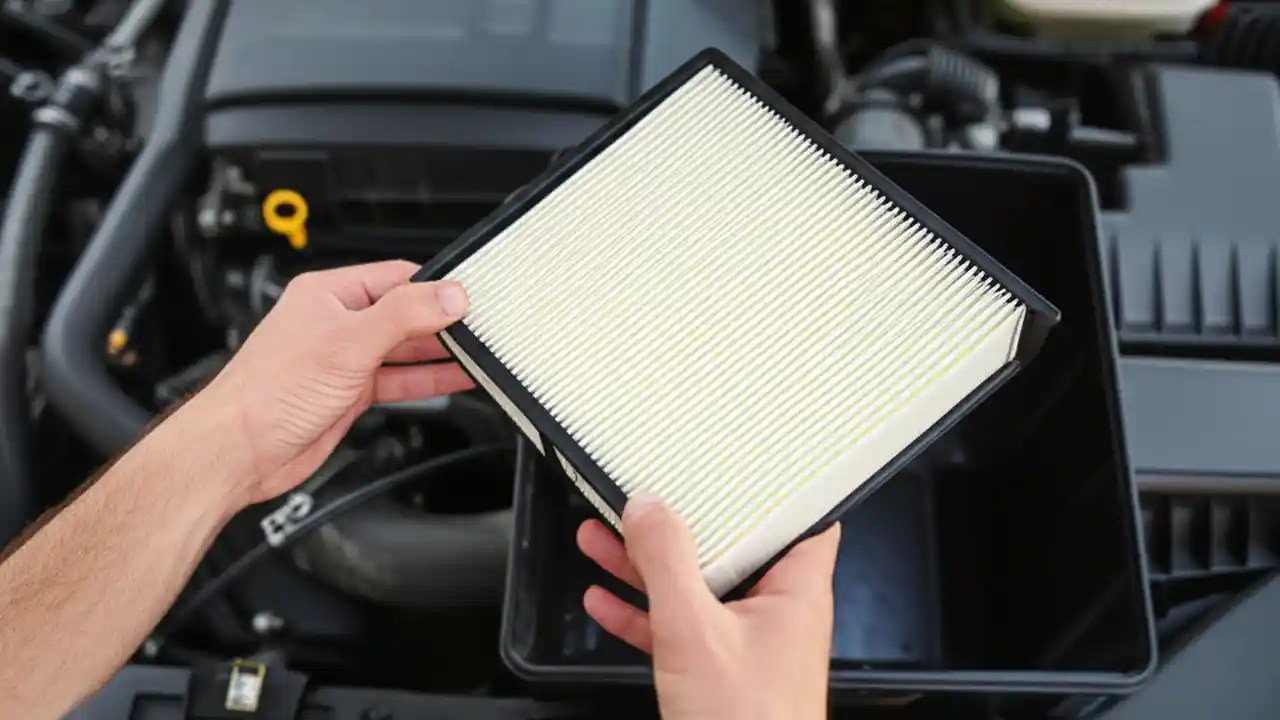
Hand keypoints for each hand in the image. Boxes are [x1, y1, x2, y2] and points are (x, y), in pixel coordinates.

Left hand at [202, 260, 473, 503]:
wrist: (239, 449)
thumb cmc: (268, 391)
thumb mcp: (348, 343)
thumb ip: (404, 316)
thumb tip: (449, 295)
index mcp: (328, 293)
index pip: (397, 277)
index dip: (435, 288)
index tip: (469, 300)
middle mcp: (336, 322)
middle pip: (404, 313)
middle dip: (442, 323)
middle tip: (481, 329)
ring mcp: (343, 359)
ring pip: (404, 349)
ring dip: (438, 354)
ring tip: (478, 354)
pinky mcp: (348, 392)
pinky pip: (398, 379)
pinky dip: (426, 380)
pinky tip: (453, 378)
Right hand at [577, 495, 839, 719]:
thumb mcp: (695, 631)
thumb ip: (667, 564)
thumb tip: (648, 505)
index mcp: (795, 591)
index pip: (800, 518)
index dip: (770, 487)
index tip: (731, 461)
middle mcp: (776, 612)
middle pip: (728, 549)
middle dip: (677, 525)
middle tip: (637, 496)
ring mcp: (747, 645)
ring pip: (694, 589)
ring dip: (646, 567)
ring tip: (598, 536)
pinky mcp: (719, 675)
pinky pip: (678, 631)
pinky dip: (643, 614)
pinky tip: (602, 601)